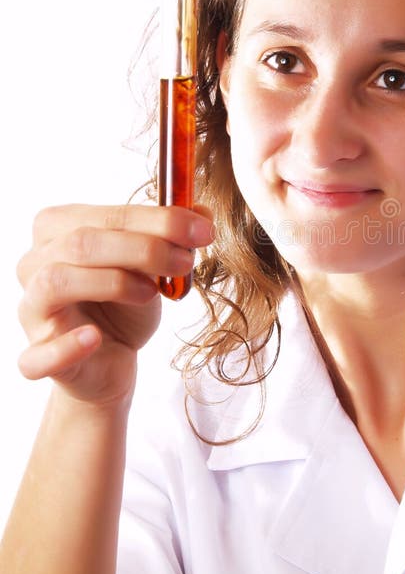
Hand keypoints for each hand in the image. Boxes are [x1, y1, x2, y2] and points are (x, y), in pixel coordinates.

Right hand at [16, 204, 213, 408]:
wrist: (111, 359)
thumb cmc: (124, 303)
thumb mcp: (152, 265)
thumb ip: (173, 236)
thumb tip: (203, 215)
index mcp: (59, 228)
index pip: (108, 214)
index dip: (159, 219)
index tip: (203, 230)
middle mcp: (35, 263)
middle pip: (82, 242)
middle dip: (143, 248)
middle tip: (185, 260)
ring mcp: (31, 309)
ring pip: (57, 281)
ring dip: (112, 283)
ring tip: (150, 292)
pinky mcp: (36, 355)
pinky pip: (38, 352)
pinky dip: (67, 345)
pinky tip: (94, 338)